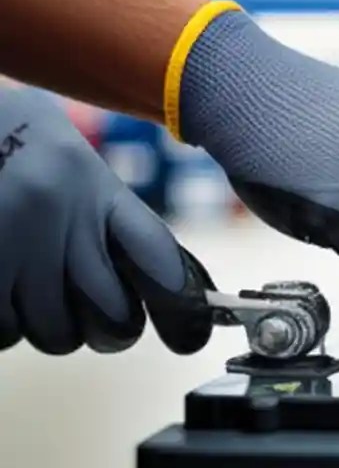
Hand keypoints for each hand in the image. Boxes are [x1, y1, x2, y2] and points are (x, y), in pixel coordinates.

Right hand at [0, 89, 214, 353]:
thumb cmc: (6, 134)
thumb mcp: (64, 155)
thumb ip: (106, 209)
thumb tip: (166, 284)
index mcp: (89, 181)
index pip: (158, 259)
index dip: (181, 307)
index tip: (190, 333)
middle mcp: (55, 212)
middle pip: (112, 316)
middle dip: (106, 328)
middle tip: (90, 314)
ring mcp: (8, 241)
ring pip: (55, 333)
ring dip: (46, 324)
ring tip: (28, 286)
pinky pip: (4, 331)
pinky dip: (4, 324)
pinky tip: (0, 289)